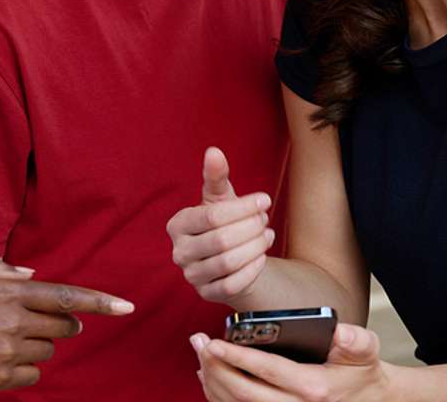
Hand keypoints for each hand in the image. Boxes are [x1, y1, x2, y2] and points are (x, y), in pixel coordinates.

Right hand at [0, 266, 134, 393]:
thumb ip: (1, 270)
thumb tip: (32, 275)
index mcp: (9, 291)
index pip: (68, 296)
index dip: (101, 301)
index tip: (128, 306)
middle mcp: (15, 321)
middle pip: (64, 327)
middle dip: (60, 324)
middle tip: (34, 321)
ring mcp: (9, 352)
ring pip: (47, 351)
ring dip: (37, 345)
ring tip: (0, 340)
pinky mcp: (1, 377)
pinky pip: (33, 374)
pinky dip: (24, 368)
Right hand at [167, 146, 274, 302]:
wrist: (228, 258)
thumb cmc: (222, 222)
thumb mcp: (220, 198)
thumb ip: (216, 176)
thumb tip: (214, 151)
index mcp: (177, 224)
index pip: (212, 216)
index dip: (243, 207)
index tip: (266, 199)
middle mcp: (179, 252)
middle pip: (221, 240)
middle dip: (250, 228)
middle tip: (266, 220)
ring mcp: (191, 275)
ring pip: (227, 262)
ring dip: (254, 247)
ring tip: (268, 235)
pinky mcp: (206, 294)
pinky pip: (232, 284)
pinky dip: (251, 269)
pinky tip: (263, 256)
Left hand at [191, 324, 391, 401]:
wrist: (369, 401)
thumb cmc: (360, 372)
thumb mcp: (365, 350)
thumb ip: (355, 339)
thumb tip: (338, 330)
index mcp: (313, 387)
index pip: (267, 371)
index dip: (237, 357)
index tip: (214, 342)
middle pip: (243, 392)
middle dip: (215, 367)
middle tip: (198, 342)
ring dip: (212, 381)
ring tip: (200, 354)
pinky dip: (218, 396)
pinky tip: (208, 376)